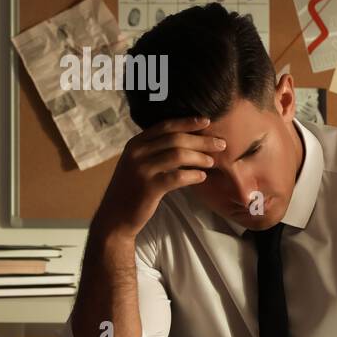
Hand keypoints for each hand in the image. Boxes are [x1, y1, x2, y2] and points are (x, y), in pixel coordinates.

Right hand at [94, 116, 224, 240]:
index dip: (187, 122)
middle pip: (175, 139)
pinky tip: (202, 177)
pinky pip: (177, 177)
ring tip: (212, 161)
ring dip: (199, 157)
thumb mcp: (139, 164)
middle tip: (220, 144)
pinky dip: (193, 175)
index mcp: (135, 143)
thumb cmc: (133, 189)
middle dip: (201, 140)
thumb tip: (188, 142)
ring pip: (178, 155)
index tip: (207, 121)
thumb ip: (156, 151)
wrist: (115, 215)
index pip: (165, 126)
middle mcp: (137, 152)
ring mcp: (141, 169)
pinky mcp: (148, 187)